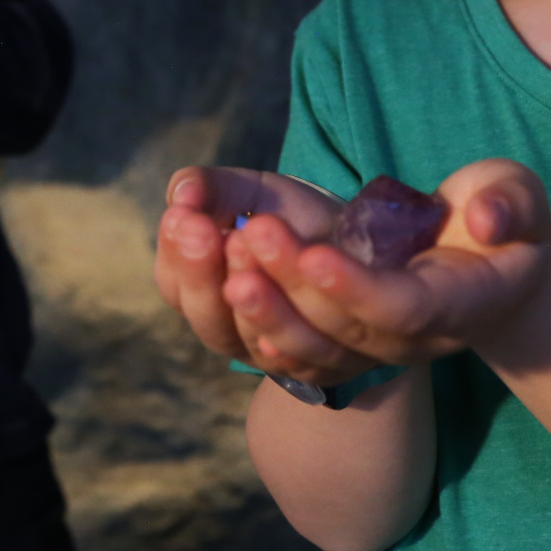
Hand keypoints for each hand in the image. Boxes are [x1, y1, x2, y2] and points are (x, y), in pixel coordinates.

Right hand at [154, 166, 378, 382]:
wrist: (372, 243)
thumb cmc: (301, 222)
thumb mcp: (256, 194)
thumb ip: (216, 190)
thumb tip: (182, 193)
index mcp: (215, 300)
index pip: (178, 290)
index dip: (178, 257)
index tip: (183, 215)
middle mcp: (245, 339)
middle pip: (212, 325)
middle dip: (204, 275)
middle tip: (204, 229)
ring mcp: (291, 357)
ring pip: (262, 341)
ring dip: (256, 297)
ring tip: (249, 240)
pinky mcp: (341, 360)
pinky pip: (320, 352)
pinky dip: (308, 317)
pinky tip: (303, 276)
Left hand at [232, 159, 550, 368]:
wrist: (484, 263)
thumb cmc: (502, 216)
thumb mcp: (519, 196)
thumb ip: (511, 203)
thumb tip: (486, 218)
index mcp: (461, 305)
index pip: (403, 309)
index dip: (358, 288)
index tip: (314, 253)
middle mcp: (414, 341)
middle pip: (345, 330)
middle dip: (294, 285)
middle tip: (252, 232)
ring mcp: (375, 349)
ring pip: (311, 348)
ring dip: (264, 308)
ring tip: (226, 253)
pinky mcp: (343, 345)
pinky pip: (292, 350)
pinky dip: (253, 322)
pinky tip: (220, 279)